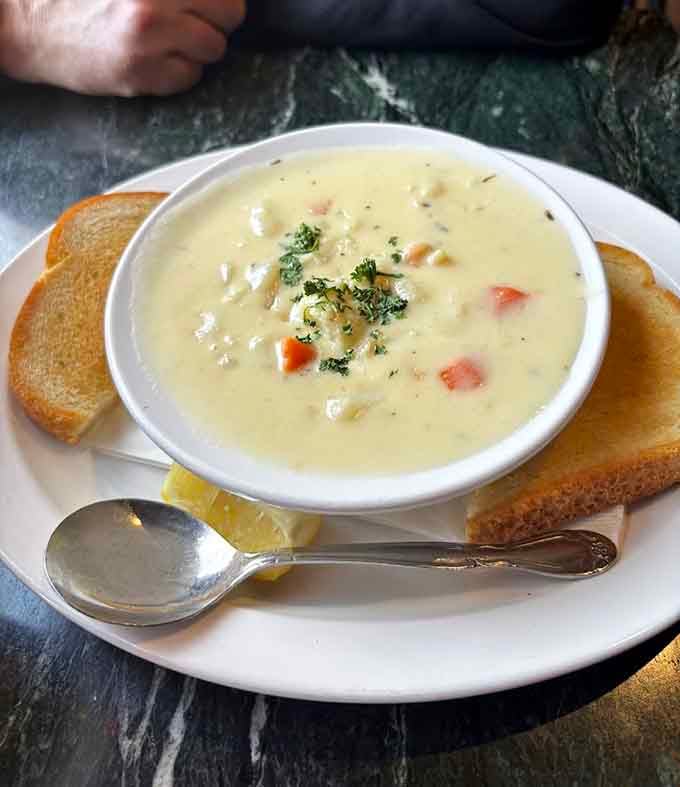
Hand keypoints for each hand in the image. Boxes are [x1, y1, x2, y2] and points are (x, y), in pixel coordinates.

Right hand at [0, 0, 245, 95]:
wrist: (31, 26)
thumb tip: (214, 0)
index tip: (206, 2)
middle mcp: (155, 2)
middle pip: (229, 13)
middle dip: (216, 17)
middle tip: (192, 18)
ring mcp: (150, 40)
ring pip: (214, 49)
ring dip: (199, 47)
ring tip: (170, 40)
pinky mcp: (143, 75)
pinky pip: (191, 77)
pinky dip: (181, 72)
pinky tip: (156, 59)